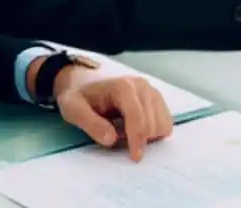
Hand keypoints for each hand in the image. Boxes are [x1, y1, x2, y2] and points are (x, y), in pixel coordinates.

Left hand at [53, 67, 173, 160]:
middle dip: (139, 139)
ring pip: (163, 123)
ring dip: (149, 136)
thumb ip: (91, 124)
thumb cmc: (78, 97)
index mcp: (123, 87)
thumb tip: (112, 139)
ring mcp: (151, 90)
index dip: (137, 140)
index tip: (134, 158)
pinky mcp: (156, 97)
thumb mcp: (74, 110)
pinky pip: (166, 121)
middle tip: (119, 140)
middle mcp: (142, 86)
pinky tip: (137, 130)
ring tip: (127, 133)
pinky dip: (155, 132)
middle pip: (152, 123)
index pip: (137, 117)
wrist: (83, 82)